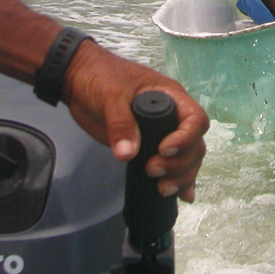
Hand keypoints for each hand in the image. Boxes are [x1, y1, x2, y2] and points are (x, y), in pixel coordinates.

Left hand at [62, 42, 208, 201]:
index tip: (163, 150)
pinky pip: (171, 164)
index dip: (186, 138)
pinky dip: (179, 180)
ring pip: (187, 158)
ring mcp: (162, 133)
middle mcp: (173, 116)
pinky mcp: (148, 147)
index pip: (195, 119)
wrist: (80, 80)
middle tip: (153, 171)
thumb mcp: (110, 95)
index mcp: (170, 97)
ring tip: (162, 189)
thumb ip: (120, 122)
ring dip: (180, 176)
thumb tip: (128, 154)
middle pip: (195, 144)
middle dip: (180, 163)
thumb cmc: (100, 77)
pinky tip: (183, 196)